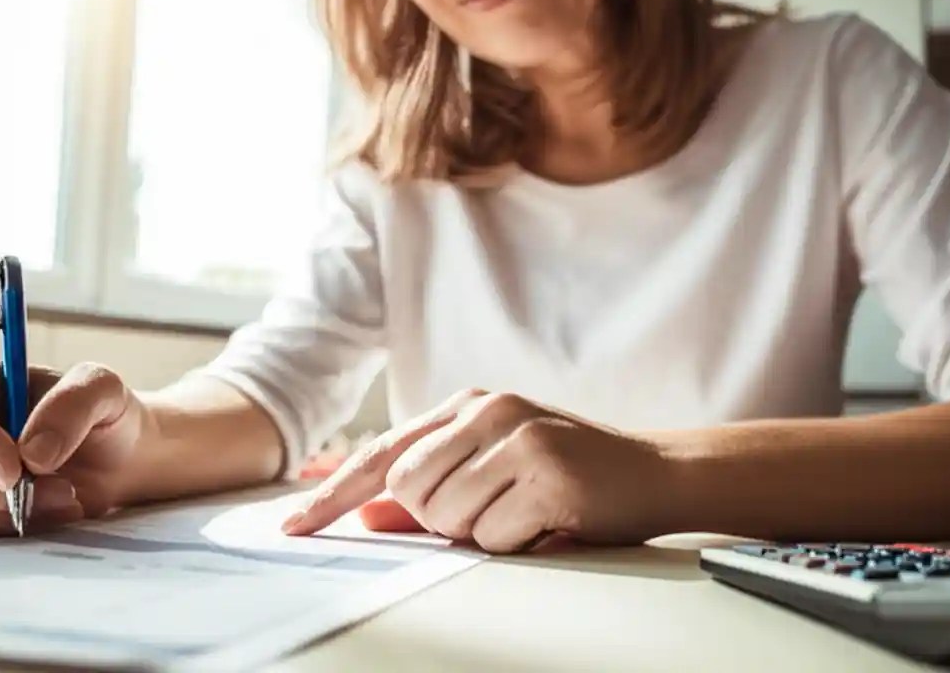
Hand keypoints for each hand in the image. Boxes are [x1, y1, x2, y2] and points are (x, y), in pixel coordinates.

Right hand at [0, 357, 147, 534]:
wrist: (118, 460)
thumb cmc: (103, 415)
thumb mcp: (104, 390)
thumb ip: (73, 404)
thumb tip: (32, 454)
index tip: (16, 468)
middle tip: (61, 486)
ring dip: (9, 513)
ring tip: (68, 497)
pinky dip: (13, 531)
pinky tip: (54, 514)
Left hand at [281, 389, 676, 552]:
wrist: (654, 472)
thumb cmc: (568, 474)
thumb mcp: (494, 473)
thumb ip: (432, 490)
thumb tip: (369, 517)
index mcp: (467, 406)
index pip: (384, 453)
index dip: (334, 493)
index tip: (295, 524)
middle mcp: (487, 411)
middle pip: (408, 489)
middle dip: (438, 518)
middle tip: (491, 509)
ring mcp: (518, 437)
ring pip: (445, 515)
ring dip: (479, 531)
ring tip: (522, 510)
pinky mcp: (546, 472)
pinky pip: (491, 536)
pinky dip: (513, 542)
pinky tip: (546, 519)